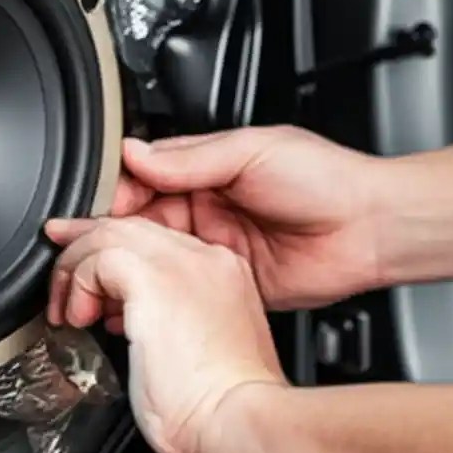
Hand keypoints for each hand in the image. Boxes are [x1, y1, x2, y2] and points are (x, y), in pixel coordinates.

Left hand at [45, 217, 286, 452]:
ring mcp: (183, 264)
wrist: (236, 422)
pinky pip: (98, 259)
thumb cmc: (216, 407)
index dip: (112, 247)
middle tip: (56, 257)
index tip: (85, 266)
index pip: (154, 240)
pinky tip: (78, 318)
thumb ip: (159, 318)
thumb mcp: (188, 348)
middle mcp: (206, 259)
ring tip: (64, 308)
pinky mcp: (155, 280)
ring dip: (74, 269)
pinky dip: (78, 284)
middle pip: (130, 227)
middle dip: (83, 240)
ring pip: (109, 235)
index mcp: (221, 274)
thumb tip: (117, 314)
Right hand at [91, 126, 385, 310]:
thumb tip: (134, 152)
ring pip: (152, 259)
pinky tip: (131, 302)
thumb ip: (189, 157)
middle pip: (137, 223)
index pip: (140, 181)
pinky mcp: (224, 283)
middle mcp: (202, 210)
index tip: (92, 211)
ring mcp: (212, 248)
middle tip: (80, 250)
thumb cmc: (326, 179)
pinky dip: (154, 297)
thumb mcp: (250, 151)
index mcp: (202, 171)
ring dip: (124, 269)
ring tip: (96, 280)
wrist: (372, 229)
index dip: (112, 197)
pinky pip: (180, 291)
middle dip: (106, 237)